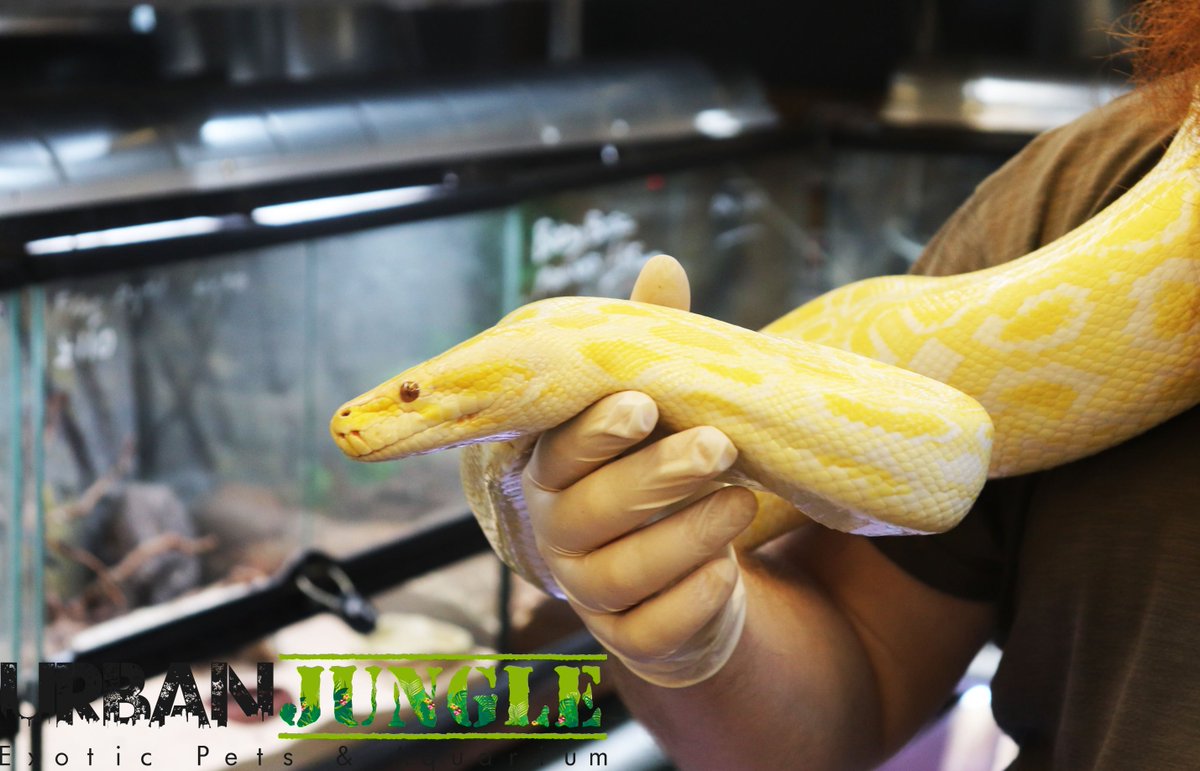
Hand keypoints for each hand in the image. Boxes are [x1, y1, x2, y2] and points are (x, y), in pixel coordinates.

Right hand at [520, 256, 756, 686]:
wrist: (687, 572)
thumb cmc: (663, 473)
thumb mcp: (663, 413)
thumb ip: (657, 350)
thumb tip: (662, 265)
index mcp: (556, 471)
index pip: (561, 451)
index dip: (596, 430)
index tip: (641, 404)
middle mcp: (559, 532)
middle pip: (594, 509)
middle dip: (657, 476)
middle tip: (718, 447)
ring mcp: (592, 592)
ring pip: (626, 571)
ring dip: (688, 534)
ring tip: (741, 500)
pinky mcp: (633, 641)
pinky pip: (657, 627)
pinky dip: (696, 597)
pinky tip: (728, 570)